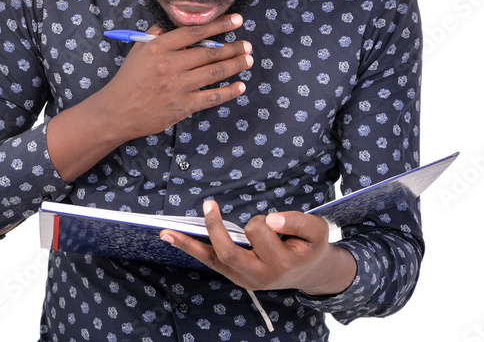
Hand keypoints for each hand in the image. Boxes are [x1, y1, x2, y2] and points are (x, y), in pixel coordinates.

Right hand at [93, 13, 253, 138]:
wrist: (117, 111)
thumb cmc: (129, 78)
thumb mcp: (138, 49)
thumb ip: (157, 34)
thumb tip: (176, 21)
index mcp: (160, 48)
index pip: (195, 32)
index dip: (219, 25)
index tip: (237, 19)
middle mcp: (171, 65)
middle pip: (210, 53)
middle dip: (233, 47)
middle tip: (247, 44)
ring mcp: (178, 87)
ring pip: (214, 73)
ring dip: (235, 65)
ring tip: (248, 59)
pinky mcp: (183, 106)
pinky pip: (212, 97)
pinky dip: (229, 91)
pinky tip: (240, 86)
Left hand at [160, 200, 356, 295]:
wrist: (309, 272)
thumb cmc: (310, 246)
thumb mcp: (317, 230)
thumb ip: (297, 221)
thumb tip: (270, 218)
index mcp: (281, 263)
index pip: (261, 232)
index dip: (265, 220)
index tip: (272, 218)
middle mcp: (259, 276)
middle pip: (231, 250)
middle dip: (219, 226)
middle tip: (212, 204)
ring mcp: (245, 278)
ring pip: (214, 259)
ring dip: (190, 243)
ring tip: (166, 231)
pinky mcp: (235, 275)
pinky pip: (210, 261)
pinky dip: (190, 248)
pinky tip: (170, 236)